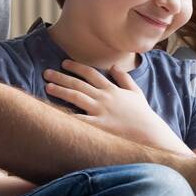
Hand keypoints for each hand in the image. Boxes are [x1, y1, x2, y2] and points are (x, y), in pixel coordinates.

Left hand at [43, 59, 182, 149]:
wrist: (149, 133)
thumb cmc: (142, 114)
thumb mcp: (136, 92)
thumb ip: (124, 78)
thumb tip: (114, 66)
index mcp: (112, 89)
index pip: (91, 73)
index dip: (76, 67)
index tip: (64, 63)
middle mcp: (104, 98)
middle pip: (79, 84)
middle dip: (61, 77)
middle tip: (47, 72)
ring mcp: (101, 111)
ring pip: (76, 97)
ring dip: (61, 90)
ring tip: (48, 87)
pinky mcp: (99, 126)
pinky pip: (80, 119)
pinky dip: (67, 115)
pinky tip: (55, 112)